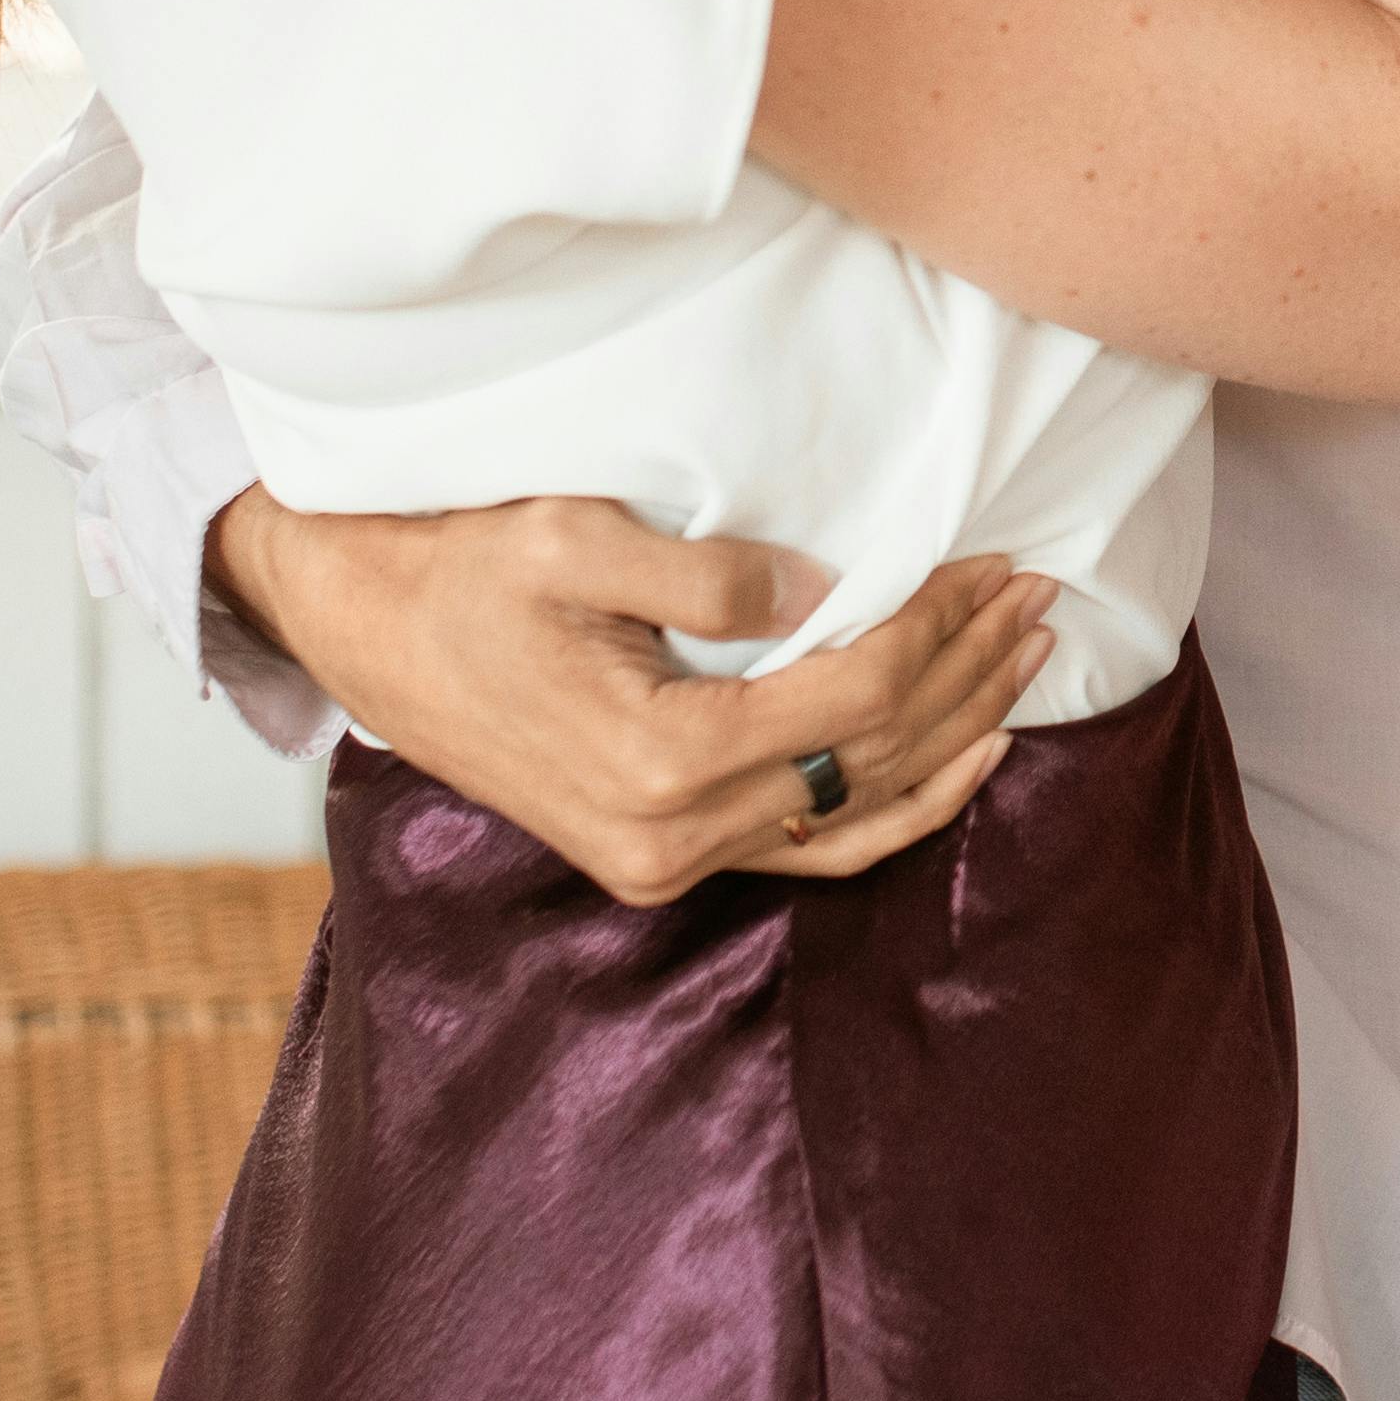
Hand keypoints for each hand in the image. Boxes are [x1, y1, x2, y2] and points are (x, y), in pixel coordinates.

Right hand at [211, 487, 1056, 904]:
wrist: (361, 630)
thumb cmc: (459, 569)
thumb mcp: (571, 539)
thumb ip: (707, 573)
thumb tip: (826, 591)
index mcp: (658, 756)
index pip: (851, 692)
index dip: (937, 625)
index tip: (992, 561)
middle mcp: (672, 834)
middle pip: (873, 756)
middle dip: (968, 671)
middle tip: (1039, 592)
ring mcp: (667, 861)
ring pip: (860, 818)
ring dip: (955, 737)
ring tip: (1027, 660)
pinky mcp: (660, 860)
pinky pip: (813, 850)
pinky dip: (901, 809)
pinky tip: (963, 757)